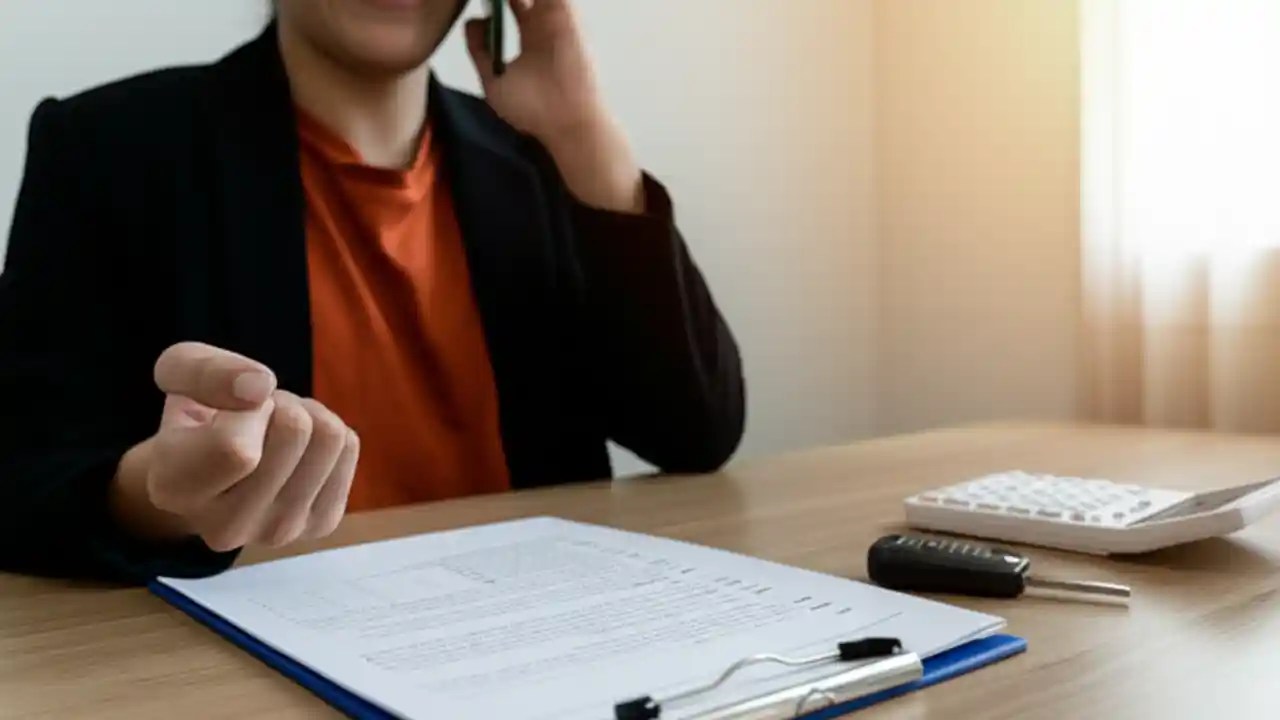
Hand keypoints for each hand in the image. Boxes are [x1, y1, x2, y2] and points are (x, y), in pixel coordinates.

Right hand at [111, 342, 358, 551]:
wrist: (213, 465)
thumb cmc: (195, 414)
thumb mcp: (179, 370)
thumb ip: (205, 371)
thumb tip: (261, 386)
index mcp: (176, 491)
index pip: (236, 450)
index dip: (249, 407)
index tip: (233, 404)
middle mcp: (224, 527)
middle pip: (295, 431)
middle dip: (279, 403)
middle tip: (255, 415)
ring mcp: (277, 532)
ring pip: (329, 437)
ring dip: (306, 413)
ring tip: (274, 427)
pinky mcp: (320, 523)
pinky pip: (348, 447)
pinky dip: (325, 429)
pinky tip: (296, 448)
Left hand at [464, 0, 645, 212]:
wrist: (565, 121)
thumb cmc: (532, 110)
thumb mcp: (493, 80)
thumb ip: (478, 50)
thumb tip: (471, 22)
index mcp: (528, 39)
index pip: (508, 7)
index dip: (492, 3)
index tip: (474, 2)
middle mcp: (543, 25)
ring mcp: (555, 19)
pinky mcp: (564, 15)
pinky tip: (507, 0)